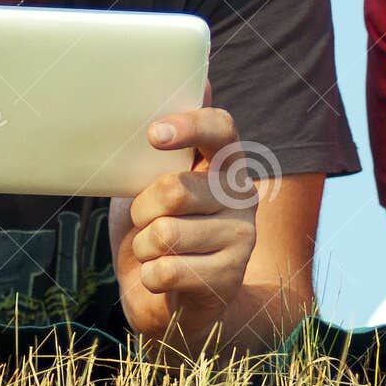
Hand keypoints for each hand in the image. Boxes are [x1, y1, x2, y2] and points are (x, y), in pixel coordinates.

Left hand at [111, 91, 256, 356]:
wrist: (171, 305)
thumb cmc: (157, 233)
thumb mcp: (152, 183)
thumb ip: (166, 144)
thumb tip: (200, 80)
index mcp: (226, 165)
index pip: (220, 129)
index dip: (188, 126)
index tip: (152, 135)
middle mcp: (242, 196)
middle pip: (174, 189)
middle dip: (142, 210)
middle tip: (146, 222)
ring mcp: (241, 239)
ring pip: (165, 233)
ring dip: (143, 248)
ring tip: (155, 253)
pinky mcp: (228, 279)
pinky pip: (166, 271)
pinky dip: (149, 277)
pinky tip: (163, 279)